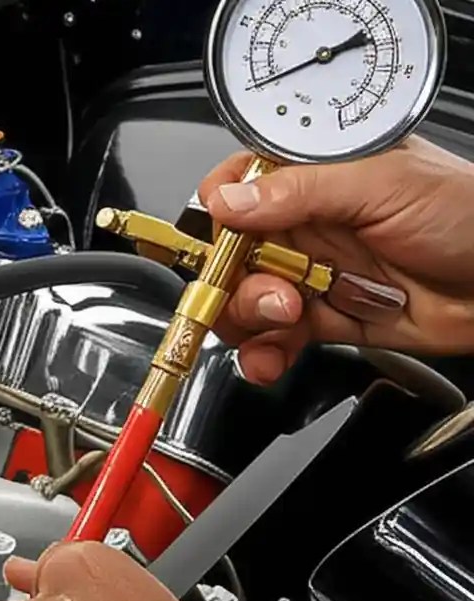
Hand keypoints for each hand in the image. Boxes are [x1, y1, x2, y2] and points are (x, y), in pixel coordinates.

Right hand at [200, 137, 473, 384]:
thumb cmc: (470, 213)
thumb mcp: (384, 183)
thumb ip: (302, 190)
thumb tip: (230, 200)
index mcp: (314, 174)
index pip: (239, 183)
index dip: (220, 208)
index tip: (223, 234)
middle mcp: (307, 221)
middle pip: (231, 249)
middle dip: (232, 276)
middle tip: (268, 289)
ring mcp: (313, 271)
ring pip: (245, 296)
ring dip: (249, 315)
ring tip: (285, 317)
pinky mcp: (326, 316)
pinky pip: (275, 338)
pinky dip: (263, 353)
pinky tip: (270, 359)